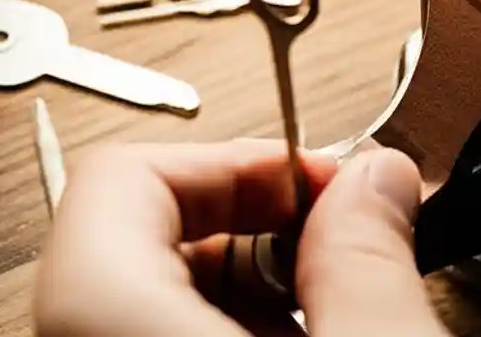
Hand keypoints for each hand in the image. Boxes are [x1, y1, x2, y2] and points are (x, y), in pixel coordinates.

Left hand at [32, 139, 450, 336]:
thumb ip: (369, 253)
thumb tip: (375, 180)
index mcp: (105, 320)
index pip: (125, 176)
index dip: (237, 161)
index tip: (318, 181)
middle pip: (142, 236)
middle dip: (261, 224)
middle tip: (344, 239)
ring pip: (158, 298)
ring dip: (260, 287)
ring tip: (341, 307)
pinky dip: (241, 334)